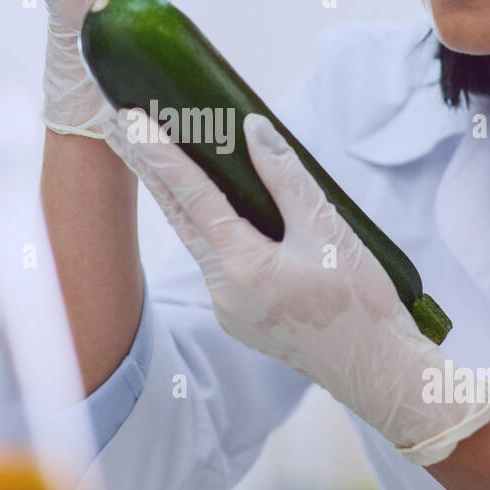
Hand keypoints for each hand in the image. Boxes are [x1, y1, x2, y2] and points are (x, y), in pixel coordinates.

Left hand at [104, 109, 489, 464]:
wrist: (377, 370)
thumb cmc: (361, 302)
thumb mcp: (328, 229)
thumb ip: (286, 176)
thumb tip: (252, 129)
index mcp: (243, 267)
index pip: (190, 196)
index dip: (158, 153)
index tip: (128, 119)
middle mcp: (223, 291)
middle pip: (177, 216)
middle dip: (146, 169)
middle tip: (112, 125)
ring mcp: (228, 309)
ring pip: (195, 240)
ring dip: (171, 198)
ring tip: (147, 156)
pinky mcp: (240, 318)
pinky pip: (215, 263)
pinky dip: (203, 229)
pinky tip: (204, 208)